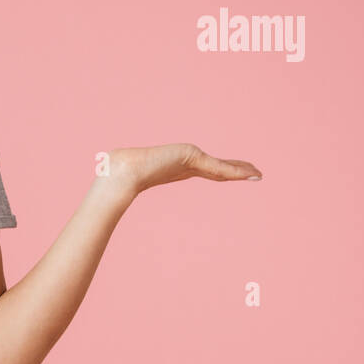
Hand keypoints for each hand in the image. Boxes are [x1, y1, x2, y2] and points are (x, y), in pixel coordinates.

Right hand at [103, 143, 261, 196]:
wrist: (120, 173)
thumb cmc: (120, 182)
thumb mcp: (127, 189)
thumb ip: (123, 194)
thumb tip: (106, 207)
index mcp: (174, 167)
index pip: (203, 169)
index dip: (219, 170)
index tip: (232, 172)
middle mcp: (184, 161)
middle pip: (217, 166)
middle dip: (235, 168)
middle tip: (252, 172)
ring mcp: (188, 157)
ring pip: (223, 166)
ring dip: (242, 170)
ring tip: (258, 174)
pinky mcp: (192, 157)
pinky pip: (220, 168)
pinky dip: (237, 172)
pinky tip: (253, 176)